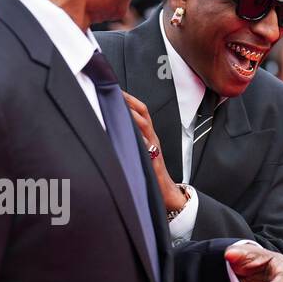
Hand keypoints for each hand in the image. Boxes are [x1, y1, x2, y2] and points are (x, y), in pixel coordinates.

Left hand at [122, 92, 183, 210]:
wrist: (166, 192)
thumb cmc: (151, 173)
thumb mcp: (141, 152)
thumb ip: (133, 140)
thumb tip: (116, 130)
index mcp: (149, 135)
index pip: (141, 111)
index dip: (130, 99)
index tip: (116, 90)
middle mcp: (152, 138)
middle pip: (144, 114)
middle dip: (130, 102)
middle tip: (116, 93)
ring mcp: (153, 149)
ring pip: (145, 127)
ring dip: (133, 116)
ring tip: (121, 107)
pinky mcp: (153, 161)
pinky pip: (146, 147)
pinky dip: (139, 140)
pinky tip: (130, 135)